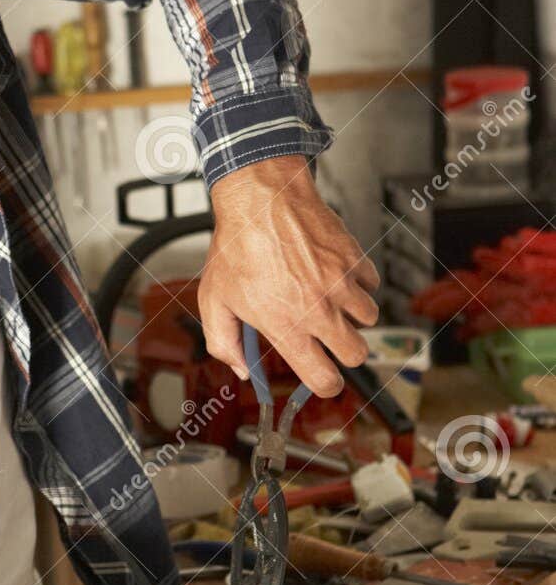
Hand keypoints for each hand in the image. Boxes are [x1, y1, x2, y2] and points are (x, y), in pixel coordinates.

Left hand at [199, 155, 378, 397]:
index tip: (321, 377)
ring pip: (369, 319)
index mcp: (287, 328)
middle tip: (328, 338)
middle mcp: (319, 312)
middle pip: (357, 355)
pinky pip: (371, 284)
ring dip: (353, 315)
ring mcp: (341, 285)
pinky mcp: (355, 260)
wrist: (261, 200)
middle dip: (344, 352)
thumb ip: (225, 343)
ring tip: (327, 299)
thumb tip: (242, 369)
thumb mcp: (214, 300)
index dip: (325, 384)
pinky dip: (358, 283)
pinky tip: (334, 274)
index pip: (323, 380)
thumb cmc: (237, 246)